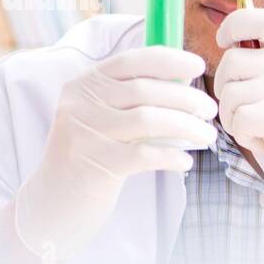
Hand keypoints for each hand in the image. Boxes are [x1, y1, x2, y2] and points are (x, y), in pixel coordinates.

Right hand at [14, 46, 217, 262]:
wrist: (53, 202)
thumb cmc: (91, 156)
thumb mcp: (102, 119)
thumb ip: (131, 99)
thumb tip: (183, 82)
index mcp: (83, 86)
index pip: (130, 61)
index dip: (168, 60)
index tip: (199, 66)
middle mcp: (80, 104)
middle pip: (145, 90)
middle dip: (186, 98)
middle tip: (211, 110)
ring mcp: (85, 133)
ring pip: (149, 119)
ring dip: (187, 126)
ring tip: (207, 136)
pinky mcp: (95, 164)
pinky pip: (145, 154)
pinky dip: (171, 156)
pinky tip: (185, 161)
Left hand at [214, 7, 263, 239]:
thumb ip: (260, 69)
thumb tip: (227, 46)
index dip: (235, 23)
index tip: (223, 41)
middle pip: (233, 61)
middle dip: (225, 90)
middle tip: (245, 112)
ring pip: (231, 92)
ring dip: (233, 118)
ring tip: (261, 130)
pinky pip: (239, 118)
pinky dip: (244, 136)